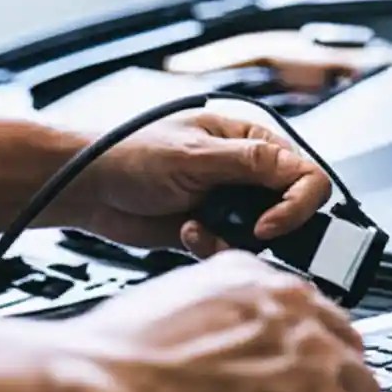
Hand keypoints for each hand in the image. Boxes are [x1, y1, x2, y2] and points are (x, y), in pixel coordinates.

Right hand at [60, 251, 378, 391]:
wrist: (103, 386)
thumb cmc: (119, 355)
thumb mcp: (182, 302)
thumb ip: (232, 315)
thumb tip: (248, 344)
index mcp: (258, 276)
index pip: (317, 314)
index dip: (307, 355)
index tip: (292, 375)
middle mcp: (293, 305)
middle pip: (350, 348)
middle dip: (330, 381)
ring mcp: (310, 351)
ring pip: (363, 390)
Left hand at [76, 110, 332, 255]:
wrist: (87, 188)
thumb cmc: (129, 153)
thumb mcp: (192, 155)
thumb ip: (247, 163)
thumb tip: (295, 169)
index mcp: (251, 141)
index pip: (304, 174)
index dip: (296, 204)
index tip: (269, 225)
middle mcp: (247, 172)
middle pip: (292, 208)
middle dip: (268, 227)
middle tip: (242, 232)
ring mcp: (230, 202)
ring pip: (265, 237)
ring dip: (235, 240)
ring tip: (201, 229)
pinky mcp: (212, 229)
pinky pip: (234, 250)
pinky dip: (214, 249)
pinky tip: (188, 233)